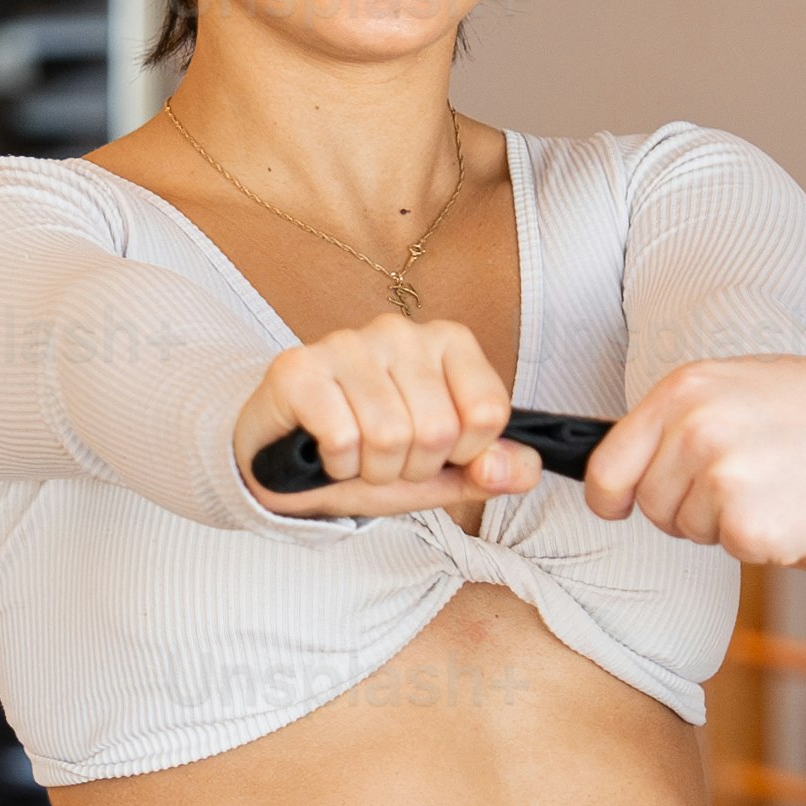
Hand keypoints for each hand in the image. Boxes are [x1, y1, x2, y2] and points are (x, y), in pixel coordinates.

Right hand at [238, 314, 528, 515]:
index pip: (488, 413)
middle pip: (437, 430)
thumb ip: (494, 471)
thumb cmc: (369, 457)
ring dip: (372, 470)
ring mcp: (347, 343)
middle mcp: (400, 331)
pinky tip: (325, 451)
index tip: (432, 451)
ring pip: (389, 436)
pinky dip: (337, 465)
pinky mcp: (299, 367)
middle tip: (384, 458)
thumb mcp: (443, 473)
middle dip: (411, 468)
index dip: (462, 455)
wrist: (284, 463)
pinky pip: (343, 438)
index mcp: (448, 342)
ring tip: (356, 456)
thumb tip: (521, 468)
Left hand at [581, 356, 805, 567]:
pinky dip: (769, 542)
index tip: (618, 507)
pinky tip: (803, 508)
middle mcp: (694, 432)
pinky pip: (736, 552)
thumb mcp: (746, 385)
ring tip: (786, 484)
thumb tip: (640, 461)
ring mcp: (721, 482)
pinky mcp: (751, 529)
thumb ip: (688, 418)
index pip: (611, 464)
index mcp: (686, 389)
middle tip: (752, 482)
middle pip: (654, 506)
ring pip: (694, 532)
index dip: (612, 495)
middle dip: (691, 508)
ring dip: (732, 523)